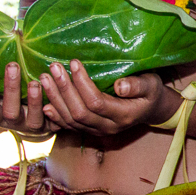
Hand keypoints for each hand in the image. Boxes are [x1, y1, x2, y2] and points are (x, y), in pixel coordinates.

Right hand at [0, 63, 54, 137]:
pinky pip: (54, 118)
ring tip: (35, 81)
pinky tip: (54, 89)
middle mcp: (14, 124)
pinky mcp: (52, 124)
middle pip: (10, 112)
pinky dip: (54, 105)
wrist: (39, 119)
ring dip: (34, 100)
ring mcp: (33, 126)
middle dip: (11, 89)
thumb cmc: (12, 100)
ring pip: (33, 117)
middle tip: (13, 66)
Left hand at [39, 61, 168, 135]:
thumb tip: (119, 85)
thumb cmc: (151, 92)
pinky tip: (44, 103)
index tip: (73, 63)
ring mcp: (97, 131)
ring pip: (70, 120)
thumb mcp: (151, 84)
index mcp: (123, 116)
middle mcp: (108, 127)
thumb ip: (137, 85)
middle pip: (79, 112)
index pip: (96, 102)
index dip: (82, 84)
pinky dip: (55, 115)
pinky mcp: (89, 130)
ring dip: (55, 99)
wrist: (150, 109)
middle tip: (53, 68)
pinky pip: (68, 126)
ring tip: (44, 78)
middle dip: (64, 90)